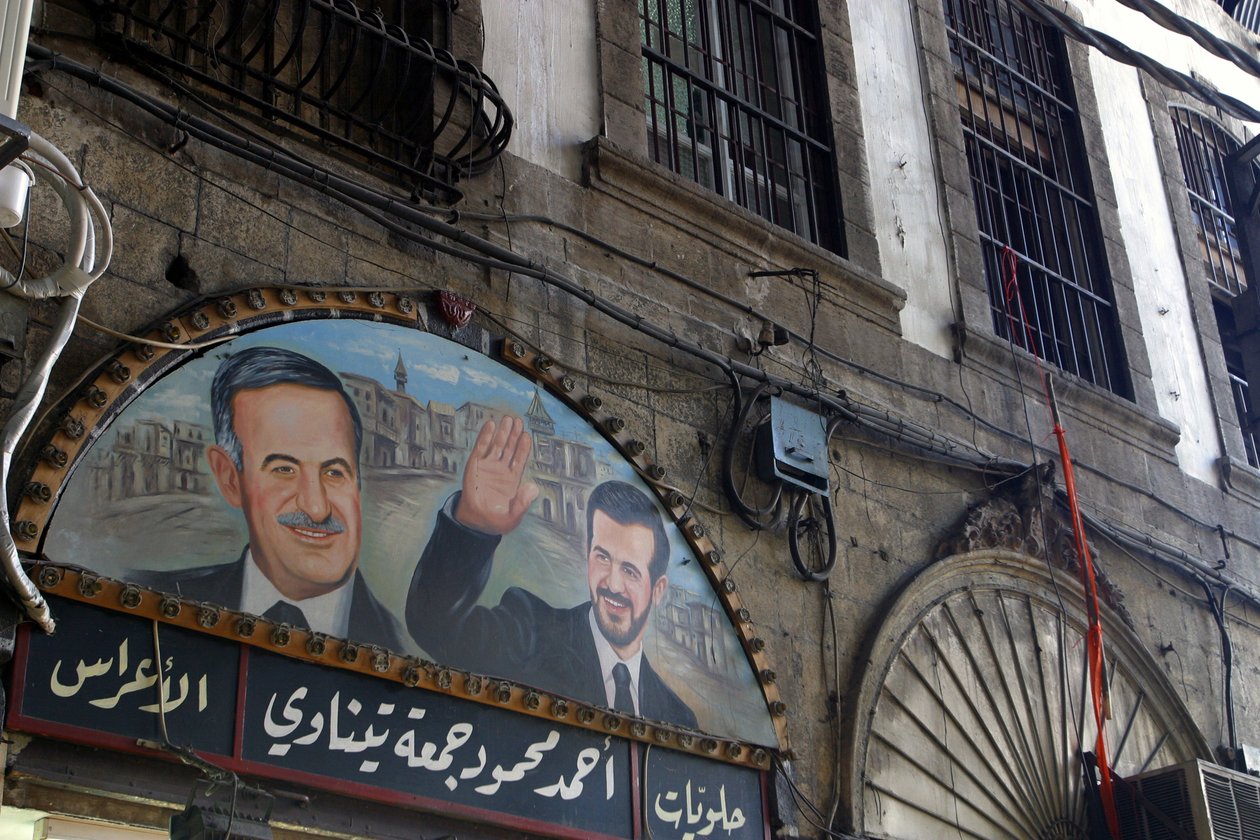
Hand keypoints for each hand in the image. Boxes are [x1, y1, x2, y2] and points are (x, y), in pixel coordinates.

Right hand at [454, 416, 539, 534]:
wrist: (475, 523)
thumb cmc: (495, 521)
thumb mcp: (513, 517)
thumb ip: (523, 503)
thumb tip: (533, 488)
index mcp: (512, 480)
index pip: (519, 460)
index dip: (523, 448)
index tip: (527, 436)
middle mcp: (501, 470)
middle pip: (509, 448)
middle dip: (514, 435)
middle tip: (518, 421)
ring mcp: (488, 467)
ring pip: (497, 446)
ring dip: (502, 432)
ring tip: (508, 419)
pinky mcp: (474, 465)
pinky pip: (480, 448)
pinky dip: (485, 436)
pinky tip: (490, 425)